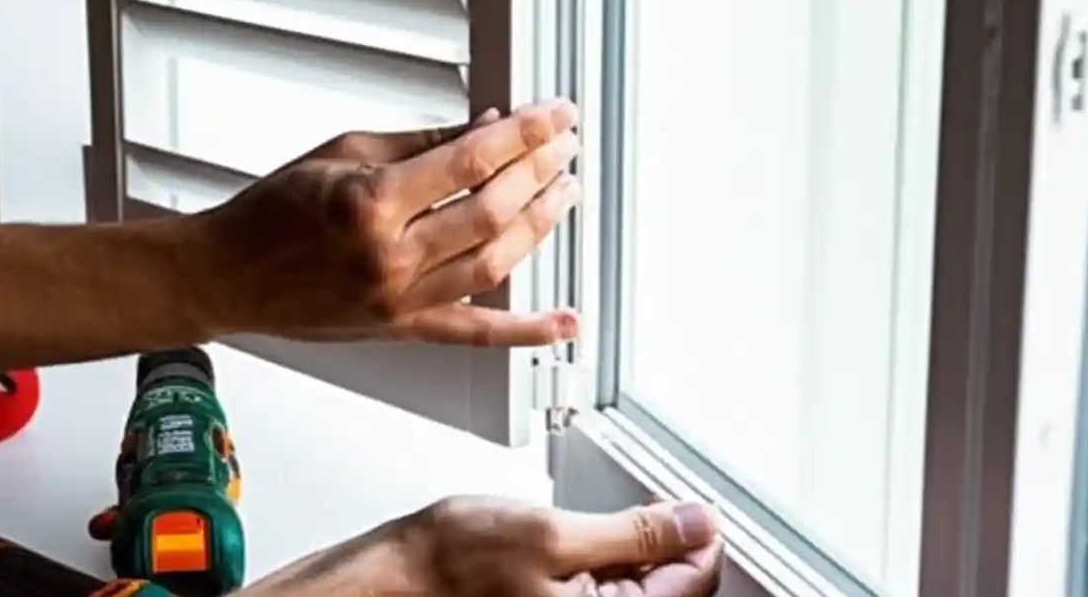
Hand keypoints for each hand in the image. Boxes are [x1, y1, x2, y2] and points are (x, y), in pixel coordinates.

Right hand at [190, 101, 581, 347]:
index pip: (471, 161)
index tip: (555, 116)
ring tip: (567, 192)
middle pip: (492, 210)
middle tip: (566, 146)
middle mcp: (390, 256)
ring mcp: (400, 299)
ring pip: (496, 262)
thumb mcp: (343, 152)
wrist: (226, 275)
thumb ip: (423, 142)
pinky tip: (564, 322)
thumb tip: (489, 127)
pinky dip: (526, 330)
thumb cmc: (272, 210)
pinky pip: (476, 333)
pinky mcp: (403, 328)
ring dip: (542, 225)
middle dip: (540, 171)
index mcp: (371, 202)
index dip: (525, 134)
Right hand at [243, 496, 723, 596]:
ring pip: (641, 588)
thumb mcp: (552, 533)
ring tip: (607, 519)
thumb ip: (635, 532)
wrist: (388, 584)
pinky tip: (585, 540)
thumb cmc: (449, 566)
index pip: (697, 579)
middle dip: (668, 540)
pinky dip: (609, 561)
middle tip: (644, 501)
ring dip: (638, 549)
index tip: (689, 500)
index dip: (699, 530)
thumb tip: (696, 521)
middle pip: (674, 587)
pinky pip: (607, 593)